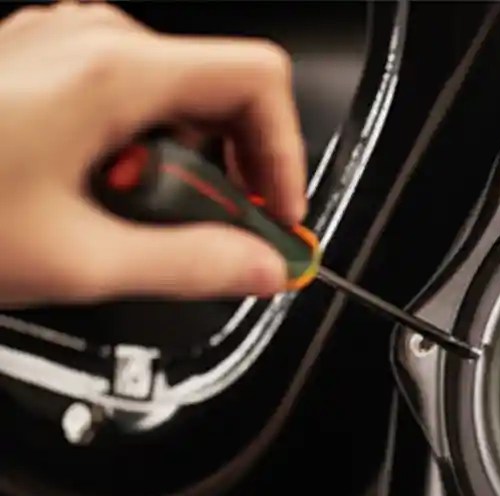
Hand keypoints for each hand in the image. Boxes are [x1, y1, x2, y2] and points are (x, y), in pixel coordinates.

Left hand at [0, 2, 305, 307]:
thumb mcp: (76, 260)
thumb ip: (191, 267)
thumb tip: (259, 270)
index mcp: (113, 71)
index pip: (259, 83)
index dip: (286, 155)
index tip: (273, 215)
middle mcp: (90, 42)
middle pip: (218, 94)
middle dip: (225, 173)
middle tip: (203, 236)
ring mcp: (58, 48)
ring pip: (170, 99)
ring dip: (173, 168)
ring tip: (123, 223)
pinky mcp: (34, 67)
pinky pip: (121, 99)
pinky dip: (131, 153)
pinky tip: (90, 201)